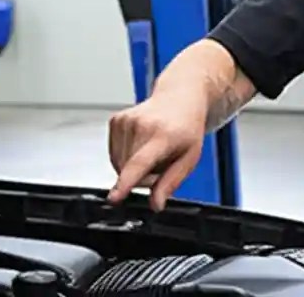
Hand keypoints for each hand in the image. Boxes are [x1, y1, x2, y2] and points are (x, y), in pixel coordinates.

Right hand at [107, 84, 208, 210]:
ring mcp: (126, 121)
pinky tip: (140, 145)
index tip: (114, 197)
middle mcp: (142, 125)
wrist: (180, 99)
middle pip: (128, 170)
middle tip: (160, 163)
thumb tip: (156, 205)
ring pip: (118, 164)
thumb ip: (171, 182)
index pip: (140, 163)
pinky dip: (125, 157)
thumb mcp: (190, 158)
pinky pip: (114, 154)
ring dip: (133, 167)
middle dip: (142, 177)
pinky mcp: (115, 120)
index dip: (126, 183)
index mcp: (163, 135)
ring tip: (152, 152)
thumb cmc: (187, 128)